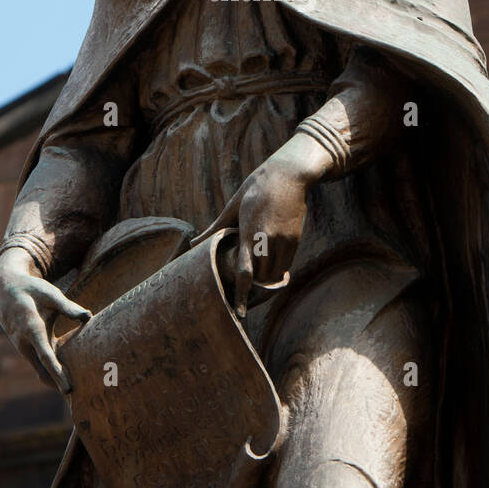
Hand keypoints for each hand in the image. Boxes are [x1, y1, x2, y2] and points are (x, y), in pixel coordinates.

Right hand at [0, 247, 90, 393]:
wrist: (6, 291)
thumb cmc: (32, 291)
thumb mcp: (49, 294)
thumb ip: (68, 306)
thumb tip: (88, 316)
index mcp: (31, 329)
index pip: (46, 356)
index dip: (58, 373)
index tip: (68, 388)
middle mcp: (25, 344)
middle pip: (43, 372)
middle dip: (58, 386)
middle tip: (79, 399)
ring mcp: (25, 349)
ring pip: (41, 372)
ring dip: (56, 383)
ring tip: (77, 395)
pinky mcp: (28, 349)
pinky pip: (40, 366)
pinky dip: (52, 375)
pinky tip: (67, 380)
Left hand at [192, 133, 332, 316]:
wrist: (290, 175)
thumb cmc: (257, 187)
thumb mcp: (233, 205)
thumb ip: (215, 228)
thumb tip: (193, 243)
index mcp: (249, 232)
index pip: (245, 272)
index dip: (241, 295)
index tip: (238, 312)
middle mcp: (269, 240)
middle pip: (260, 279)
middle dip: (251, 291)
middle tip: (240, 297)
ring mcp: (284, 241)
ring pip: (274, 275)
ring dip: (264, 283)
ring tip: (253, 285)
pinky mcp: (295, 240)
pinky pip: (285, 266)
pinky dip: (276, 273)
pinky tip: (267, 271)